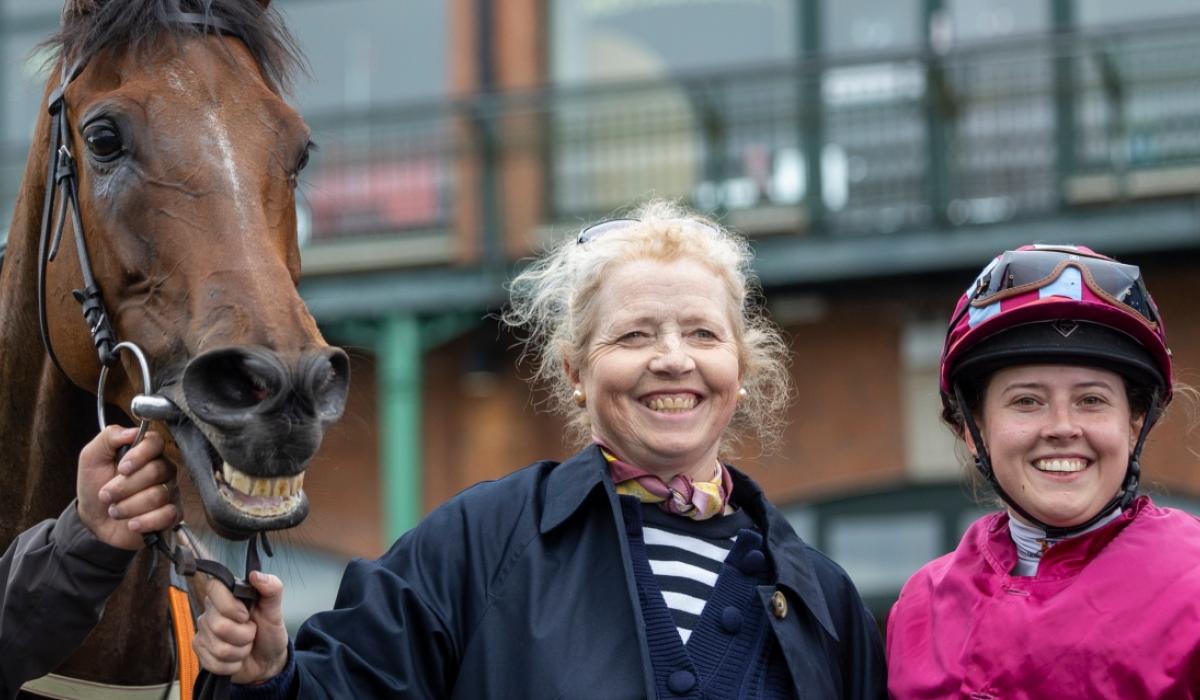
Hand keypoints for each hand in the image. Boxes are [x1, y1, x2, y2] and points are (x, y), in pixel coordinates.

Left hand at [78, 426, 179, 549]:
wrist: (94, 520)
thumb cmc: (96, 486)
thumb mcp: (91, 458)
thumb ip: (109, 437)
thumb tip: (132, 431)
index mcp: (146, 452)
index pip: (156, 443)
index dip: (139, 455)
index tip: (121, 468)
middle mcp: (163, 469)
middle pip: (155, 471)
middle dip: (124, 487)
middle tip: (106, 495)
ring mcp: (170, 491)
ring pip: (157, 495)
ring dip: (128, 506)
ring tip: (115, 510)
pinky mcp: (172, 514)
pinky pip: (167, 515)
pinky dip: (144, 521)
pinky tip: (132, 523)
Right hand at [194, 571, 289, 682]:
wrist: (267, 659)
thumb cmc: (268, 631)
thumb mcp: (275, 609)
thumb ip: (271, 588)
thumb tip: (255, 575)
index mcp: (226, 596)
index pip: (214, 588)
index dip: (230, 605)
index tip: (246, 614)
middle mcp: (210, 612)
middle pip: (219, 626)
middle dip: (245, 635)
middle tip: (252, 632)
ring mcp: (203, 633)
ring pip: (219, 648)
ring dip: (241, 651)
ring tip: (246, 645)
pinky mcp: (201, 653)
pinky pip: (215, 664)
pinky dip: (233, 665)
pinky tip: (237, 658)